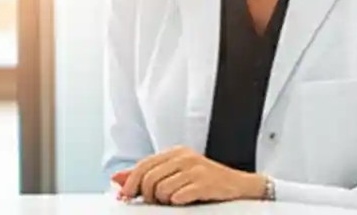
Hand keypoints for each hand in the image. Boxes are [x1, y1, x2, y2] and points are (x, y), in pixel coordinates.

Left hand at [113, 147, 265, 205]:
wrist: (239, 186)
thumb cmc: (205, 181)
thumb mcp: (175, 174)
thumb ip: (147, 175)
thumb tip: (117, 178)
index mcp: (175, 153)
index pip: (144, 165)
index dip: (131, 183)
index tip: (126, 196)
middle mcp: (184, 157)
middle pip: (149, 178)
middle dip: (148, 195)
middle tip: (157, 202)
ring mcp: (195, 169)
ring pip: (161, 189)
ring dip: (165, 201)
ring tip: (175, 200)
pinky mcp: (204, 182)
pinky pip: (178, 197)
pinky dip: (178, 203)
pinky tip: (186, 200)